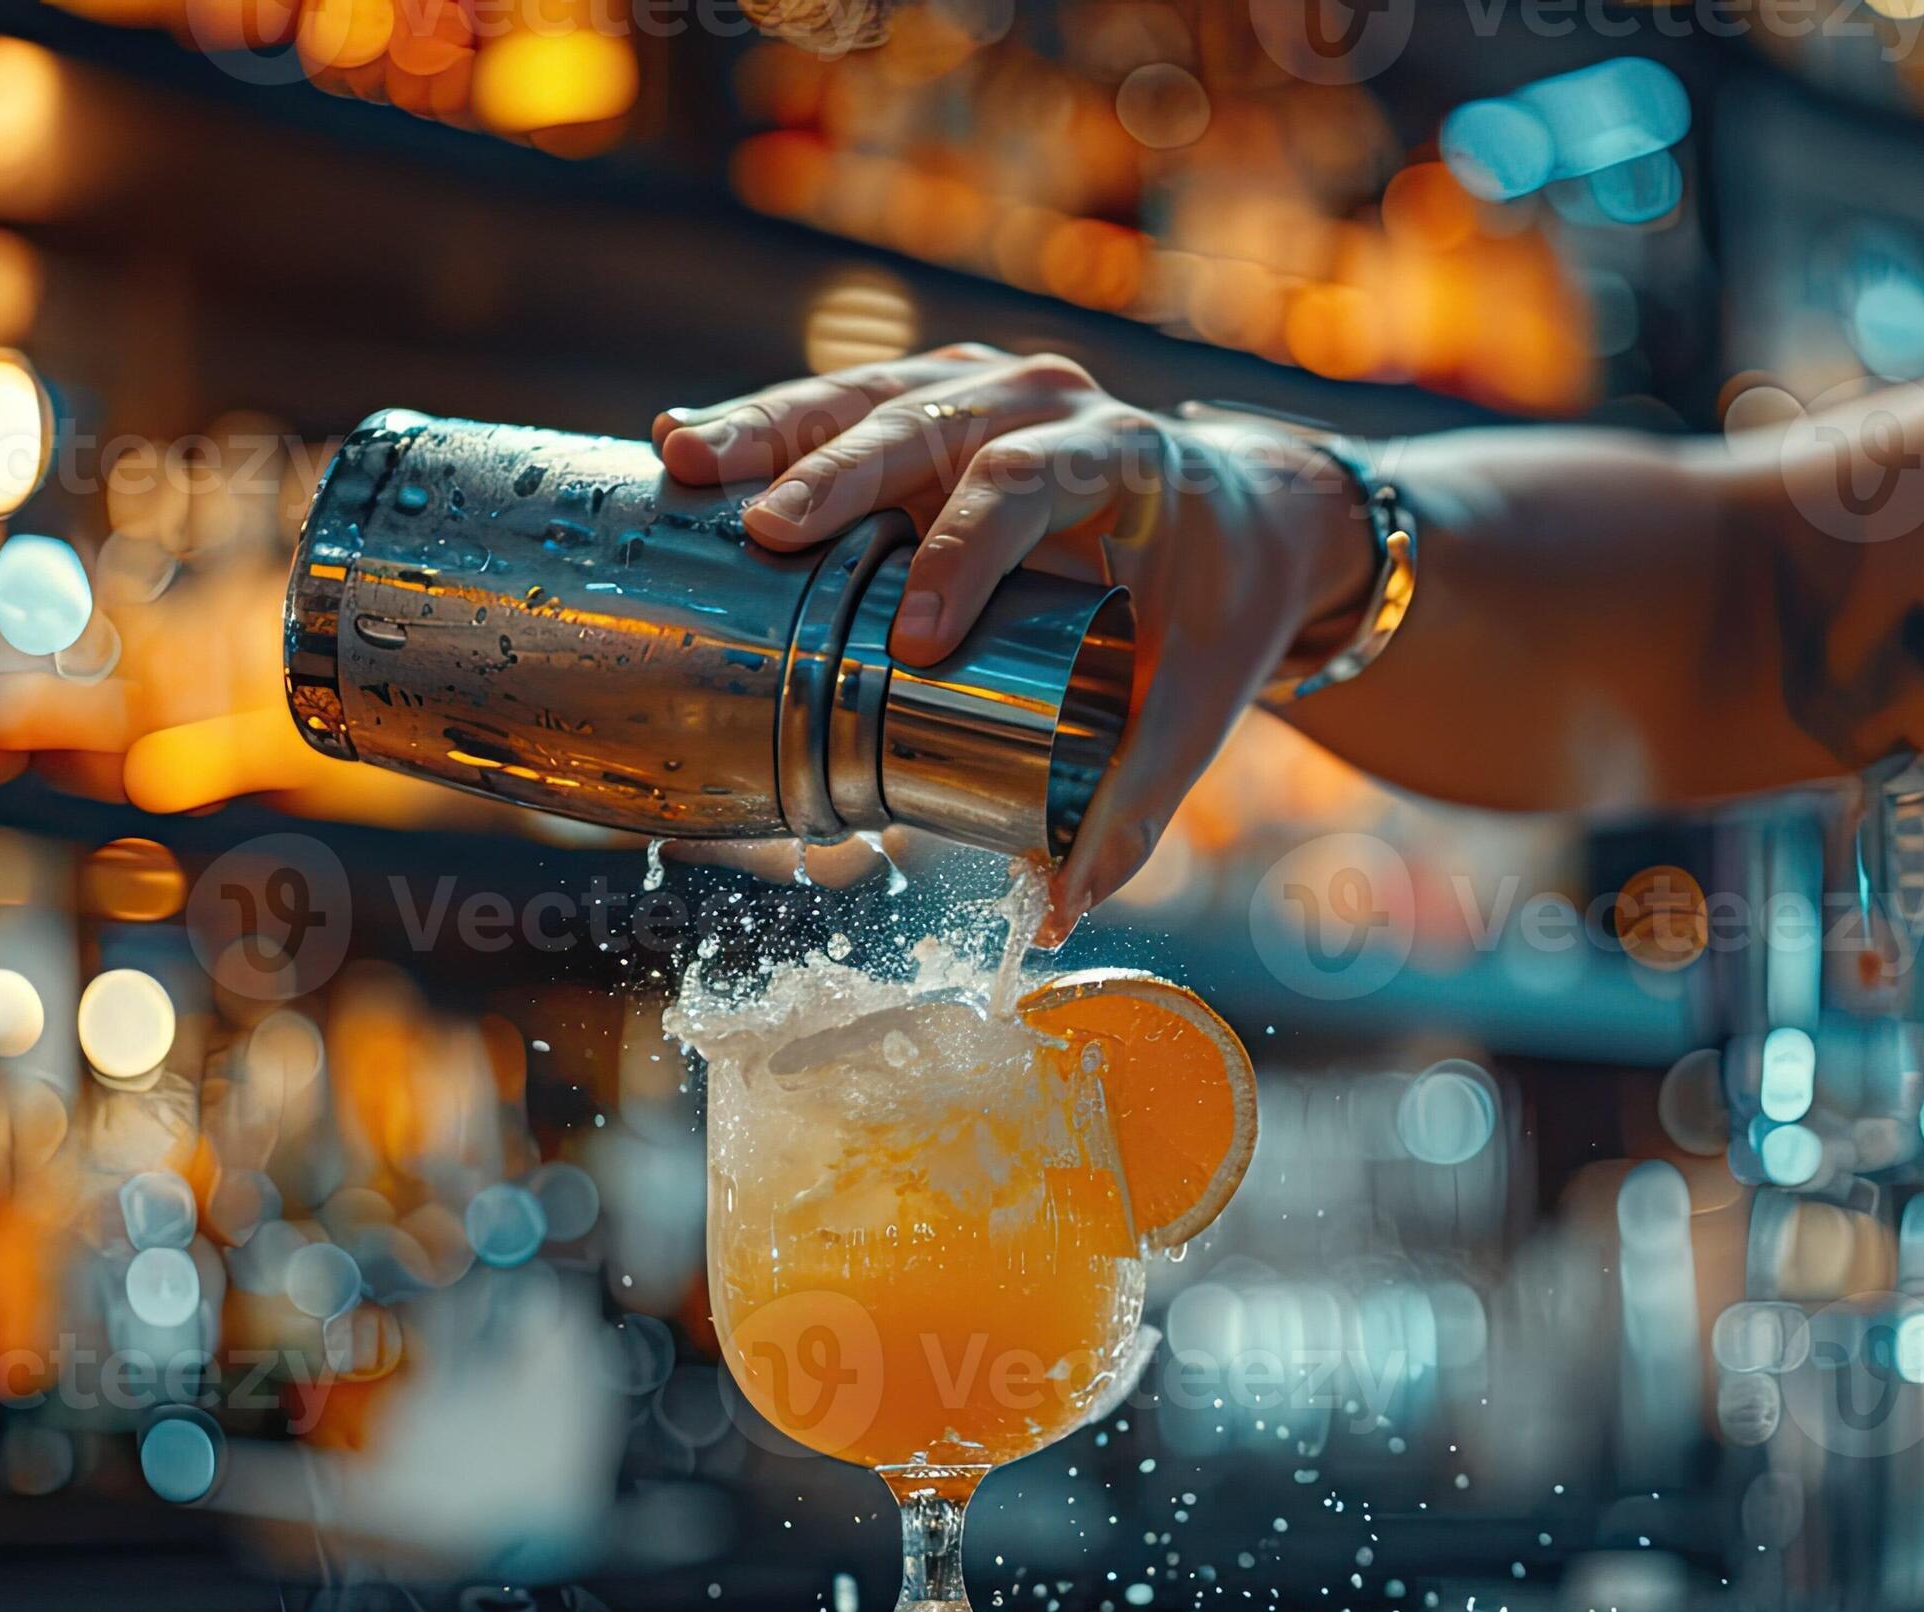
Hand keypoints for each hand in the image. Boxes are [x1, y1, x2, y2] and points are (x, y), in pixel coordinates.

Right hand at [656, 345, 1376, 936]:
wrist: (1241, 519)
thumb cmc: (1213, 609)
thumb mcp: (1191, 703)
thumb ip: (1134, 803)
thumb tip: (1061, 908)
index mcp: (1122, 458)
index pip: (1025, 485)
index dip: (962, 552)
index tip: (909, 640)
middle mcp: (1045, 402)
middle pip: (929, 419)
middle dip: (837, 472)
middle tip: (761, 528)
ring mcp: (981, 390)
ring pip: (868, 396)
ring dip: (771, 430)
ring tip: (685, 462)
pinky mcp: (931, 404)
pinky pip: (842, 404)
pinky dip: (765, 425)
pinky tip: (681, 443)